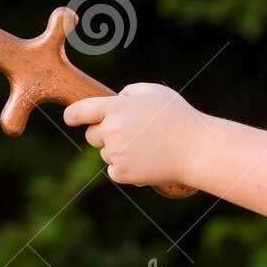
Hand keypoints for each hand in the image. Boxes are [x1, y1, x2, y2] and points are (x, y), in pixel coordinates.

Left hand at [63, 82, 208, 187]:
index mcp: (116, 108)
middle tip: (129, 131)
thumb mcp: (154, 92)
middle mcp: (112, 131)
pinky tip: (146, 160)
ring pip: (105, 153)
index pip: (79, 112)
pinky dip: (126, 167)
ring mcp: (116, 154)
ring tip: (146, 146)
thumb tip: (114, 100)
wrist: (196, 149)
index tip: (71, 119)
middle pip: (92, 135)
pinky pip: (114, 170)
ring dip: (118, 150)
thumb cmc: (177, 117)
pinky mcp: (123, 174)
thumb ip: (128, 93)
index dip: (72, 116)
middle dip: (104, 133)